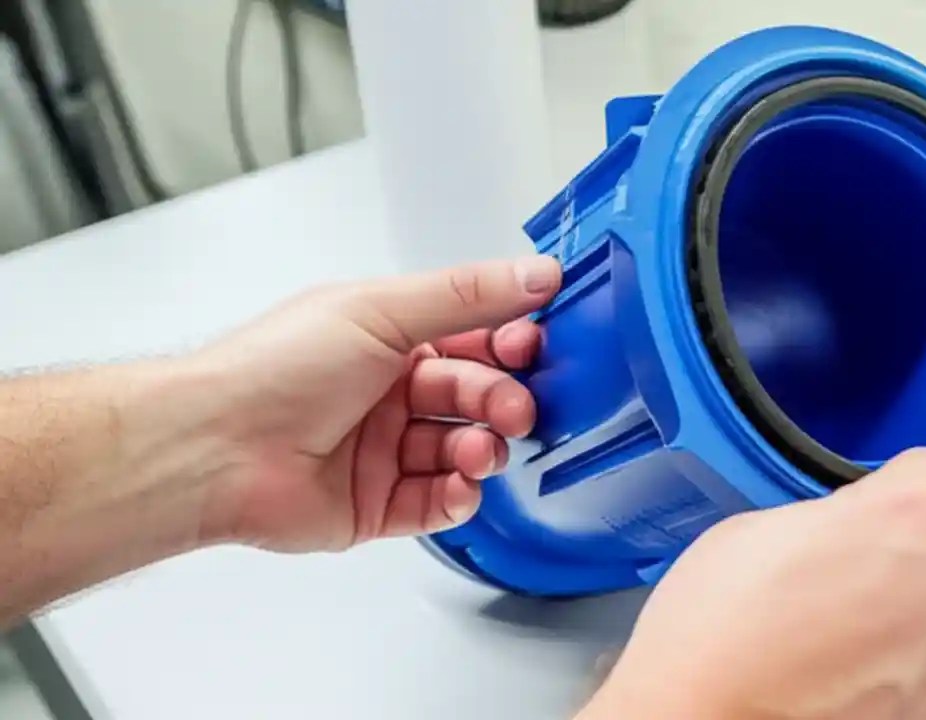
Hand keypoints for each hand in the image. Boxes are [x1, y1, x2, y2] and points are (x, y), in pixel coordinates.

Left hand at [187, 256, 561, 551]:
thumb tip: (537, 272)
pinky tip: (461, 486)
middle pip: (473, 397)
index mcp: (389, 339)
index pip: (472, 338)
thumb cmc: (277, 368)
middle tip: (512, 408)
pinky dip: (459, 497)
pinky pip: (437, 505)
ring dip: (483, 449)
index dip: (508, 344)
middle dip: (501, 401)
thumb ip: (467, 295)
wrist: (214, 448)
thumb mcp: (382, 310)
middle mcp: (388, 394)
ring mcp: (383, 452)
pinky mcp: (376, 506)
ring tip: (477, 450)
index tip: (535, 346)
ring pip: (462, 452)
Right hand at [580, 448, 925, 719]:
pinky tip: (853, 689)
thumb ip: (830, 521)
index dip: (884, 496)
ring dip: (914, 625)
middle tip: (837, 596)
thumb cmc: (721, 645)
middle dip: (906, 565)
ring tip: (838, 653)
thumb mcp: (758, 529)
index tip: (859, 522)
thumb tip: (847, 535)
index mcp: (913, 513)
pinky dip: (915, 680)